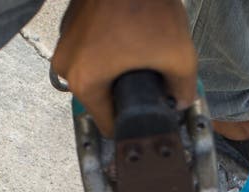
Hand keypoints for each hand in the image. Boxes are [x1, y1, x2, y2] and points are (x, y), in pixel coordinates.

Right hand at [52, 0, 196, 134]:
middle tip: (150, 79)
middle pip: (102, 99)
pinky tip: (130, 39)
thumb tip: (181, 102)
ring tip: (142, 57)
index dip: (133, 122)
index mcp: (85, 82)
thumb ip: (183, 90)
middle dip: (127, 95)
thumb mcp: (179, 57)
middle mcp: (66, 65)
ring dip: (117, 72)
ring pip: (96, 73)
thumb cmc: (147, 4)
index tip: (148, 112)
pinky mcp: (71, 22)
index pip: (108, 124)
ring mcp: (65, 41)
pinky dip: (109, 50)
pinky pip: (91, 50)